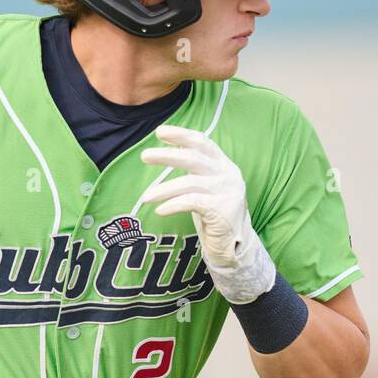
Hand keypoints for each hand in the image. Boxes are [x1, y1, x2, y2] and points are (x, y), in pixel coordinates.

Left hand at [140, 125, 275, 303]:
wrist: (233, 244)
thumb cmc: (213, 213)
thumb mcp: (206, 187)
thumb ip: (193, 171)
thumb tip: (168, 151)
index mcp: (224, 165)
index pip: (203, 143)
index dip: (181, 135)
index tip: (160, 132)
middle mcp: (228, 174)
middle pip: (194, 158)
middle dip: (167, 156)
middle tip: (144, 156)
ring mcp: (227, 192)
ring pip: (190, 183)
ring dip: (164, 189)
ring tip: (146, 197)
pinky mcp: (222, 210)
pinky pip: (192, 202)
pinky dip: (173, 205)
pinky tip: (160, 210)